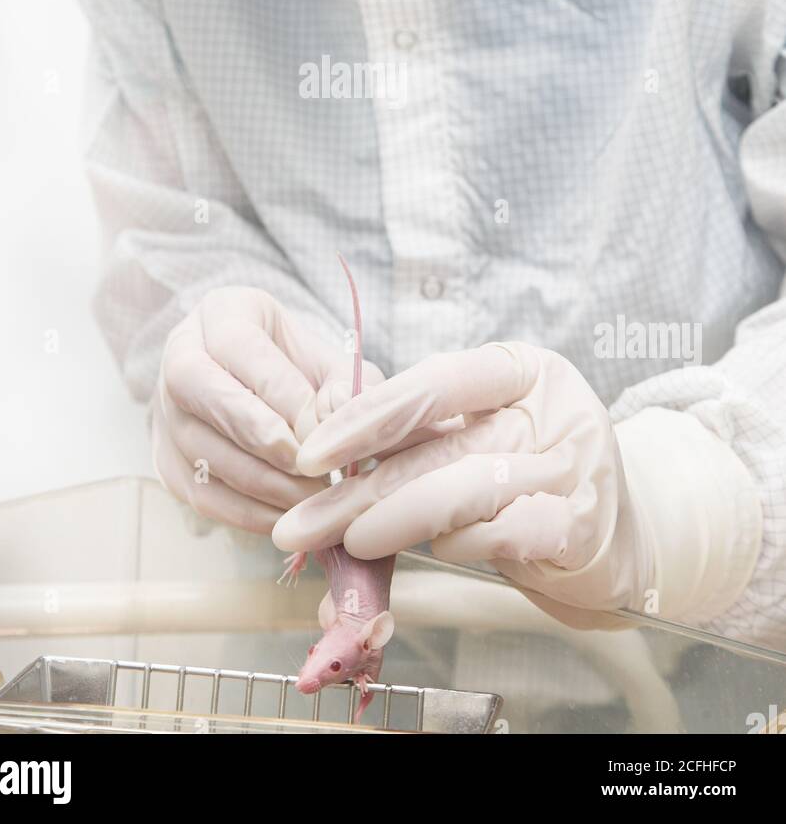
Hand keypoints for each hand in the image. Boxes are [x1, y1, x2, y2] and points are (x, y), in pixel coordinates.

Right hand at [151, 286, 383, 534]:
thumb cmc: (300, 371)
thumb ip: (344, 384)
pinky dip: (247, 512)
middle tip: (311, 467)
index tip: (323, 431)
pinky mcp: (166, 461)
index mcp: (221, 313)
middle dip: (260, 435)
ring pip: (198, 449)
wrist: (259, 389)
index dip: (283, 393)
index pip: (240, 347)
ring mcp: (163, 410)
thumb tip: (340, 413)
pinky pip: (200, 493)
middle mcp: (179, 354)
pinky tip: (288, 516)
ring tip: (311, 498)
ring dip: (260, 482)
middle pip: (200, 391)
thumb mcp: (329, 361)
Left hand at [272, 342, 655, 623]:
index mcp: (523, 369)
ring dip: (394, 517)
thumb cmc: (533, 475)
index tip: (311, 448)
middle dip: (359, 484)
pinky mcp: (583, 526)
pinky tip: (429, 553)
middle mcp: (552, 406)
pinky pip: (503, 533)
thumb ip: (423, 440)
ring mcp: (572, 465)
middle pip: (439, 443)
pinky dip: (459, 545)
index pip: (438, 380)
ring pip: (465, 486)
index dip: (369, 413)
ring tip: (345, 540)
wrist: (622, 534)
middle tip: (299, 517)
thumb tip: (322, 457)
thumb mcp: (485, 435)